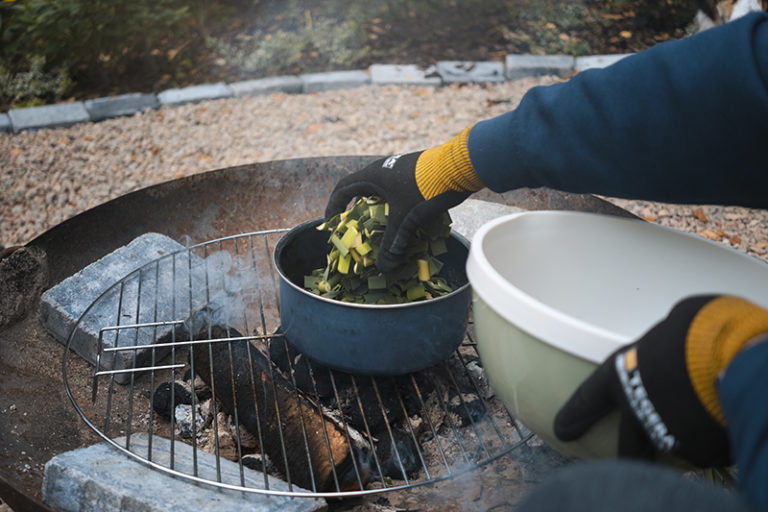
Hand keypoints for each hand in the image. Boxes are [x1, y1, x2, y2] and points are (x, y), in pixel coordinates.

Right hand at [325, 126, 482, 271]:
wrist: (461, 166)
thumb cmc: (427, 188)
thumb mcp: (406, 220)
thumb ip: (393, 244)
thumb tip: (383, 268)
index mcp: (373, 175)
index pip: (342, 189)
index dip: (333, 207)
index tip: (331, 223)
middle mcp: (384, 169)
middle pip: (361, 190)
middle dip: (356, 211)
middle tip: (355, 229)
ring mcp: (400, 170)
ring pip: (381, 191)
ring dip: (377, 209)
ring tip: (379, 229)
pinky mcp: (416, 174)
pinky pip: (397, 192)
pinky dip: (395, 207)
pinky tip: (404, 221)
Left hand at [554, 295, 767, 467]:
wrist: (727, 355)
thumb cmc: (695, 331)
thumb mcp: (666, 328)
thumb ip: (661, 346)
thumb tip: (673, 344)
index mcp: (621, 376)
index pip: (589, 399)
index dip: (575, 414)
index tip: (561, 430)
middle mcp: (638, 409)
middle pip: (628, 446)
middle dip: (627, 456)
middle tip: (626, 462)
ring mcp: (666, 433)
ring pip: (674, 445)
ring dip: (683, 438)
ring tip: (699, 422)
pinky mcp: (698, 449)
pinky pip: (705, 447)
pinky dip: (711, 437)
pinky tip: (721, 419)